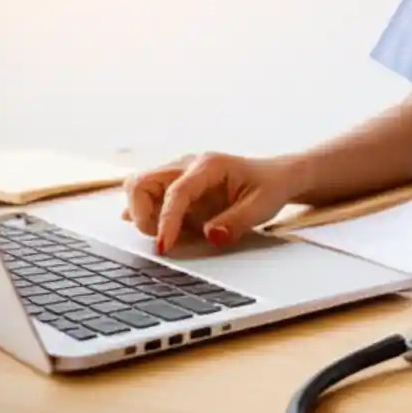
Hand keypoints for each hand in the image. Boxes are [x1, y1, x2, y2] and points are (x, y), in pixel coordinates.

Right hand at [122, 152, 304, 254]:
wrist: (274, 177)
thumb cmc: (268, 188)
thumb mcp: (261, 207)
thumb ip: (235, 222)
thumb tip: (210, 236)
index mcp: (209, 166)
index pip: (176, 192)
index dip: (166, 221)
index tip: (164, 247)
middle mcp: (186, 165)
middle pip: (140, 183)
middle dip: (142, 215)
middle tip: (164, 241)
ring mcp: (177, 175)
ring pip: (137, 189)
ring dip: (143, 216)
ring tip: (170, 235)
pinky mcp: (174, 188)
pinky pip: (146, 198)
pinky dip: (146, 215)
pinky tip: (161, 231)